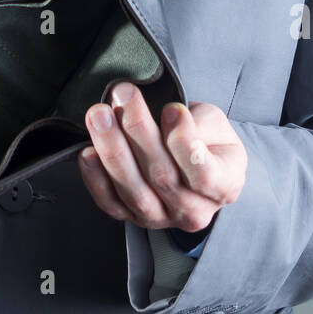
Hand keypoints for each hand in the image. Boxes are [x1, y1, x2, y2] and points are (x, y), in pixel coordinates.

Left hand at [77, 84, 246, 234]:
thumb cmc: (206, 137)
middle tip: (122, 95)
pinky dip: (96, 178)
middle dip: (138, 130)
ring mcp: (161, 218)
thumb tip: (172, 116)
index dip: (185, 142)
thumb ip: (198, 123)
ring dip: (112, 149)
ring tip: (99, 116)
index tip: (172, 108)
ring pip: (134, 190)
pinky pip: (110, 203)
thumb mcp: (214, 123)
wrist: (193, 158)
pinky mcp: (131, 217)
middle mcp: (193, 211)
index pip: (204, 174)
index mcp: (224, 187)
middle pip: (163, 177)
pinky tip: (87, 153)